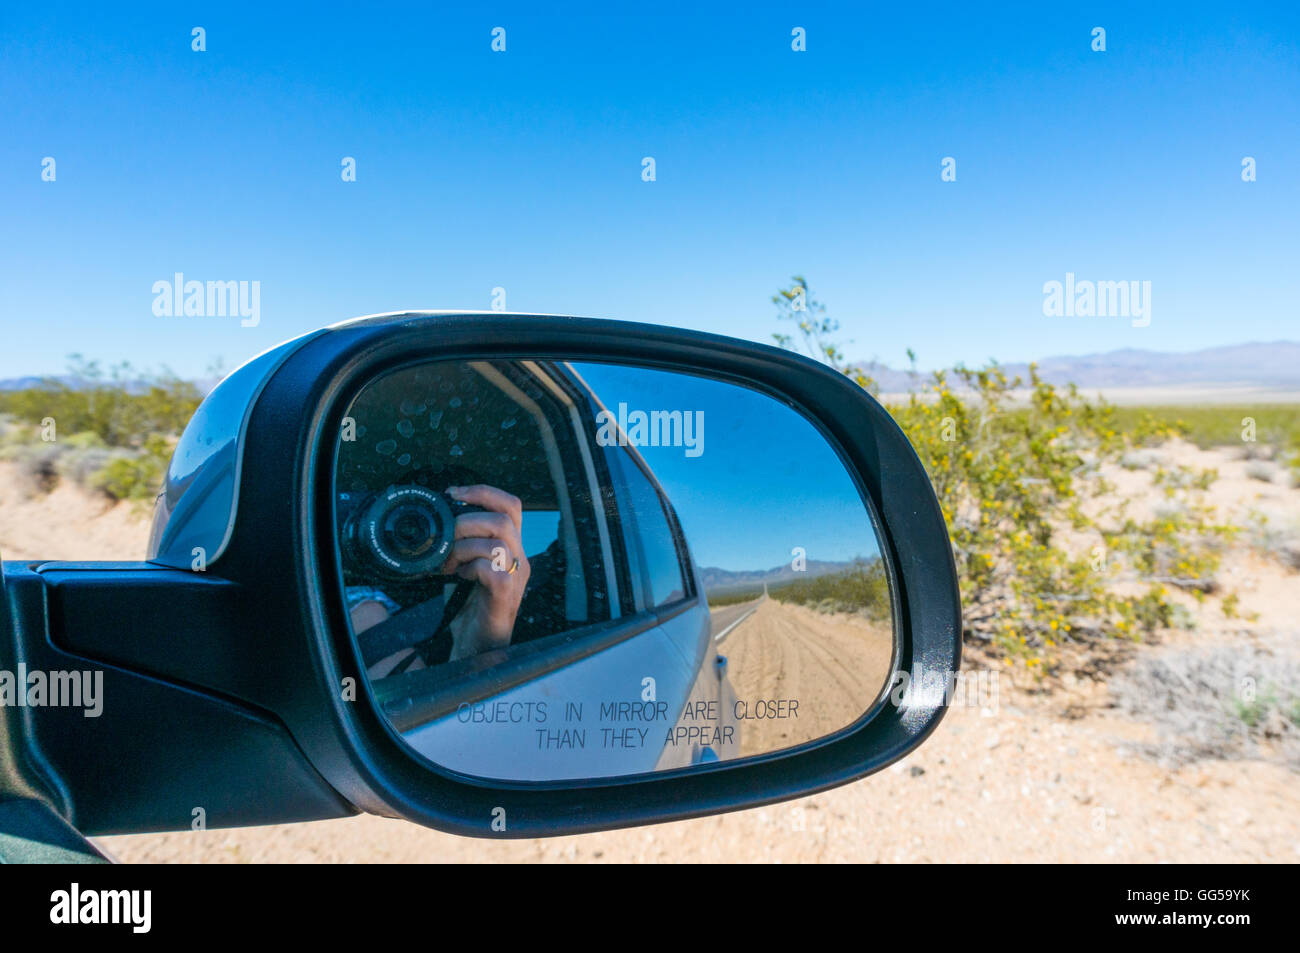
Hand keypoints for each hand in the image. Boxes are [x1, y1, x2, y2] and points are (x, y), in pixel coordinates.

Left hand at [439, 484, 530, 659]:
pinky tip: (460, 577)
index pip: (510, 505)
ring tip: (448, 562)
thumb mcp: (467, 568)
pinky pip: (492, 569)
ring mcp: (515, 578)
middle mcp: (520, 560)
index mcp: (512, 548)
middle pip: (504, 519)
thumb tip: (434, 525)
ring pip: (498, 542)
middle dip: (467, 521)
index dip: (483, 492)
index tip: (453, 493)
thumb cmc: (471, 609)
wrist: (478, 647)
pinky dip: (470, 567)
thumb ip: (461, 546)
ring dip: (464, 546)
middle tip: (445, 537)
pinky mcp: (505, 596)